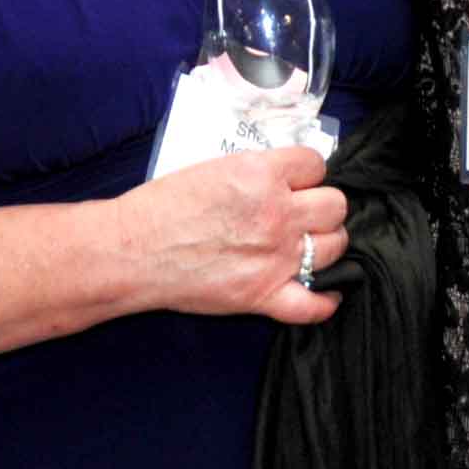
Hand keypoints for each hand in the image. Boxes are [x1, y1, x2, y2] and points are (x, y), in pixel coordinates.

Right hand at [114, 145, 349, 327]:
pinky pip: (314, 305)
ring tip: (308, 245)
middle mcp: (276, 214)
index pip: (316, 163)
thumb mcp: (216, 166)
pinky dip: (326, 301)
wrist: (131, 250)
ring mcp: (274, 257)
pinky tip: (326, 292)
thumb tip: (286, 177)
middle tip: (304, 213)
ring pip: (336, 246)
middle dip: (322, 206)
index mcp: (262, 174)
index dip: (307, 173)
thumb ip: (258, 171)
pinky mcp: (263, 295)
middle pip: (335, 205)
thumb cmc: (163, 206)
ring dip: (325, 243)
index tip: (298, 182)